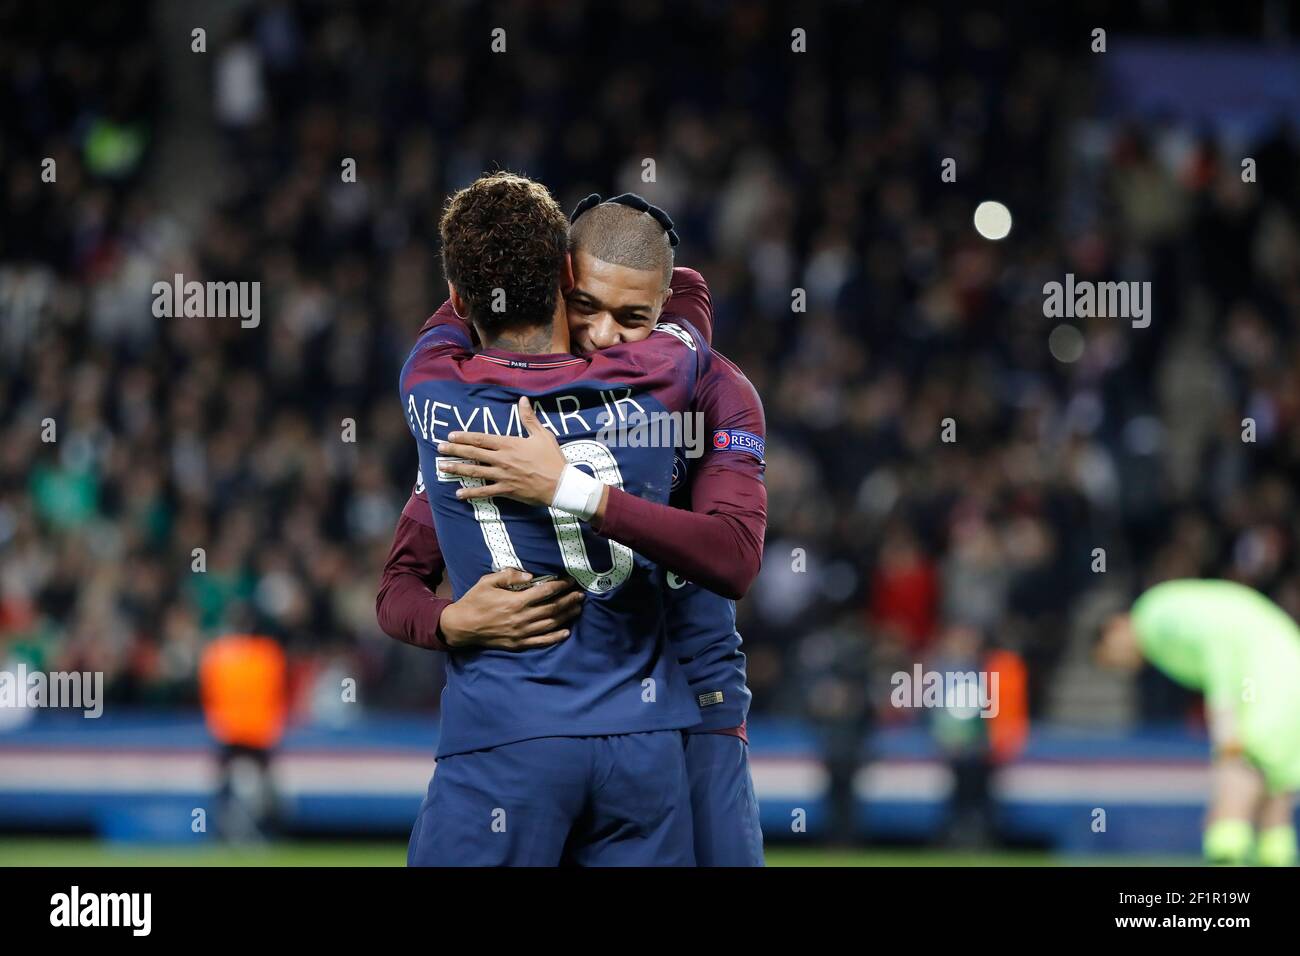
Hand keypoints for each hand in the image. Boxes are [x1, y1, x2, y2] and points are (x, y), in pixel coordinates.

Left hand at [437, 396, 566, 506]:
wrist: (560, 484)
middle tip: (439, 448)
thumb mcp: (542, 435)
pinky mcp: (506, 490)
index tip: (451, 436)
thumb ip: (529, 418)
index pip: (481, 439)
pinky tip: (458, 493)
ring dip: (457, 468)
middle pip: (473, 453)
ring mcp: (502, 475)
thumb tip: (523, 400)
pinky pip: (485, 492)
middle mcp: (502, 459)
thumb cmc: (552, 458)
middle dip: (454, 450)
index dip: (464, 437)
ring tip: (442, 467)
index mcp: (509, 444)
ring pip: (474, 471)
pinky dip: (471, 493)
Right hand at [438, 568, 582, 650]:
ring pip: (550, 624)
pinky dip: (555, 637)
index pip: (545, 592)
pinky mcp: (518, 644)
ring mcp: (521, 633)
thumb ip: (509, 576)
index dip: (560, 585)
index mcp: (515, 602)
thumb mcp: (488, 582)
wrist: (462, 626)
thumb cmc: (474, 601)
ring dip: (566, 616)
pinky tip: (566, 632)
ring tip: (577, 608)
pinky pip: (541, 641)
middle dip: (568, 600)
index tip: (570, 580)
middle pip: (552, 609)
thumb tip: (531, 576)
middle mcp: (521, 618)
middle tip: (581, 594)